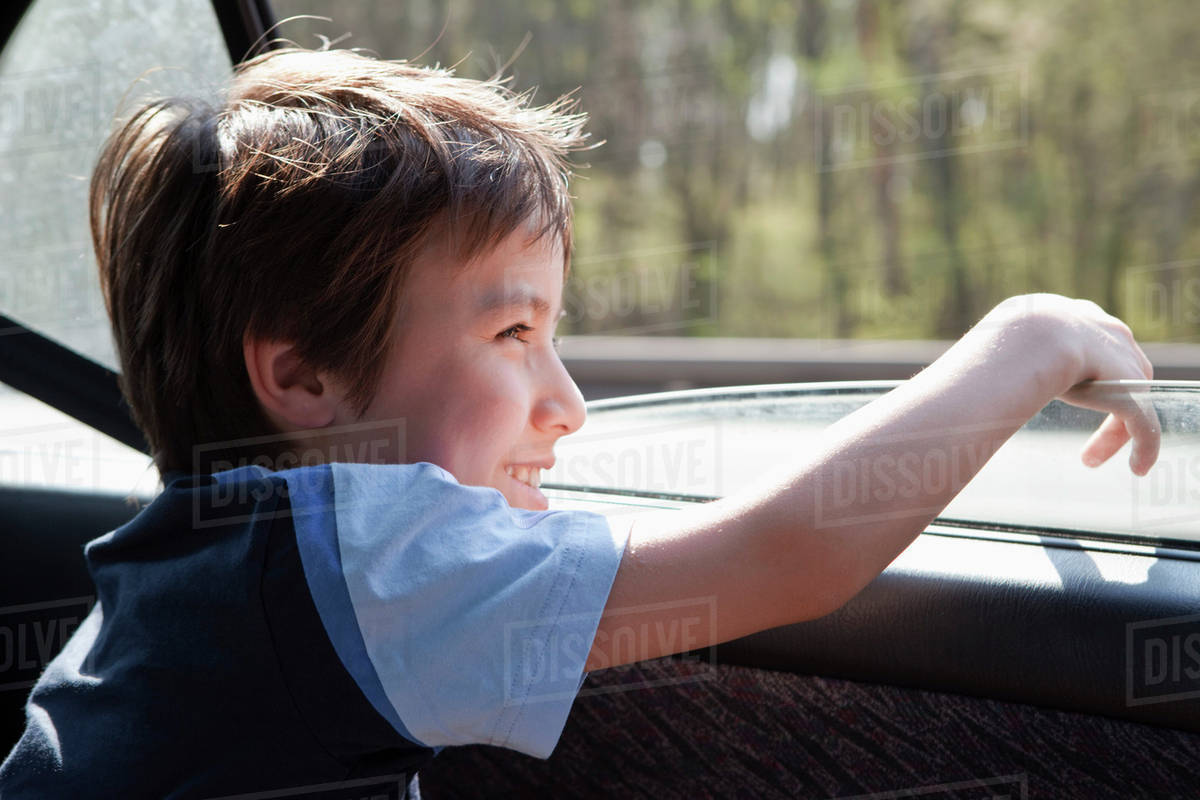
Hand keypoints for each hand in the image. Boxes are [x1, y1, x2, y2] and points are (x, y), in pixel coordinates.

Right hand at [979, 294, 1159, 475]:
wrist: (1020, 341)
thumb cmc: (987, 351)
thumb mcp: (996, 349)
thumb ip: (1002, 362)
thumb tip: (969, 390)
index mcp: (1061, 312)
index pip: (1086, 338)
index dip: (1083, 371)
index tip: (1071, 396)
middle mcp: (1098, 324)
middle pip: (1118, 366)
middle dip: (1110, 402)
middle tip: (1085, 431)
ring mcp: (1118, 354)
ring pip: (1131, 396)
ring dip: (1116, 431)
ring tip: (1091, 459)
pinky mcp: (1128, 384)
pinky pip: (1143, 419)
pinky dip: (1145, 445)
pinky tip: (1137, 468)